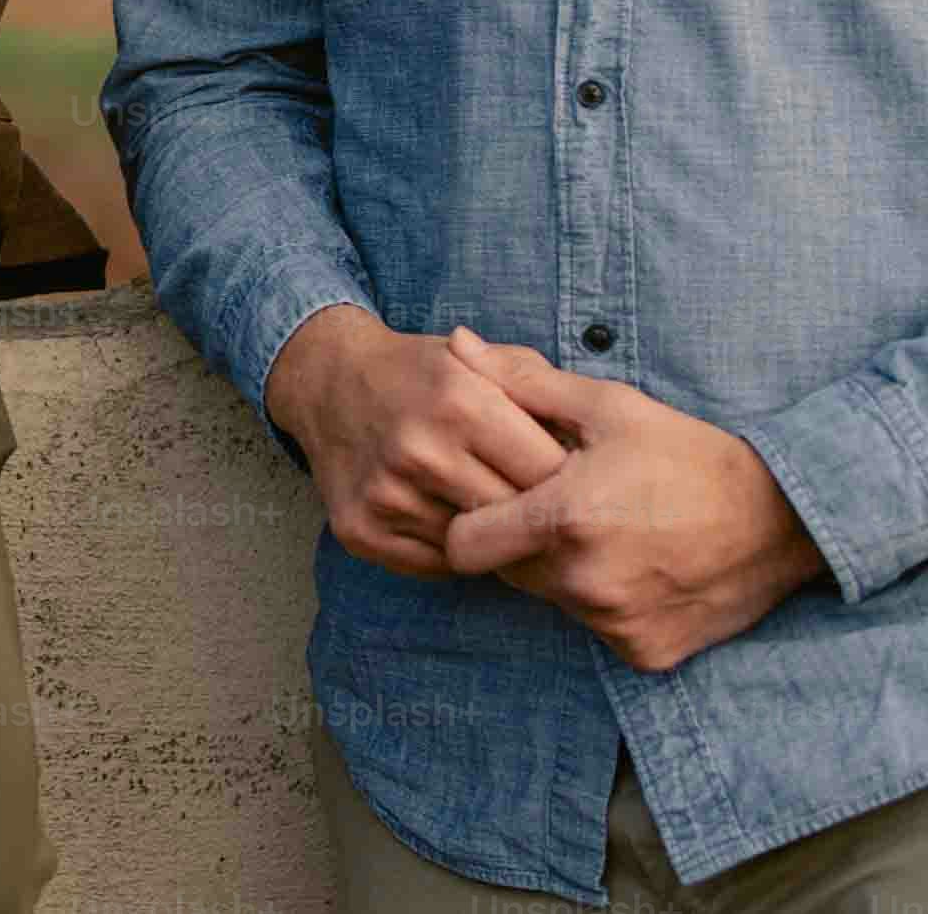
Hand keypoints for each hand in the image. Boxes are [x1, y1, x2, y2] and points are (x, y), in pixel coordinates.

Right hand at [263, 305, 572, 578]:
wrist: (328, 382)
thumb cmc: (420, 374)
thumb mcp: (480, 362)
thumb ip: (540, 392)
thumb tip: (599, 449)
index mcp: (459, 401)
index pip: (549, 472)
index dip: (571, 481)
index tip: (580, 485)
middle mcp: (419, 449)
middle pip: (517, 516)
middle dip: (537, 515)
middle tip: (546, 509)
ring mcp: (385, 494)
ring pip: (478, 548)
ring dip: (495, 537)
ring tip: (491, 505)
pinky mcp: (361, 531)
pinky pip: (437, 565)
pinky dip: (454, 552)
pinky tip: (449, 516)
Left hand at [439, 328, 830, 671]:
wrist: (785, 519)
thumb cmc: (689, 454)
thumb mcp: (609, 406)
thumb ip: (523, 383)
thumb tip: (456, 344)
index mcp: (565, 521)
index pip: (463, 543)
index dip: (474, 516)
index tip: (504, 494)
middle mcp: (584, 583)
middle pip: (505, 571)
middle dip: (518, 539)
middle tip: (568, 506)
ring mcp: (616, 624)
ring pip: (551, 599)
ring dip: (563, 570)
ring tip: (611, 530)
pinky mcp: (645, 653)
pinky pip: (597, 627)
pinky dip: (606, 601)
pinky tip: (641, 564)